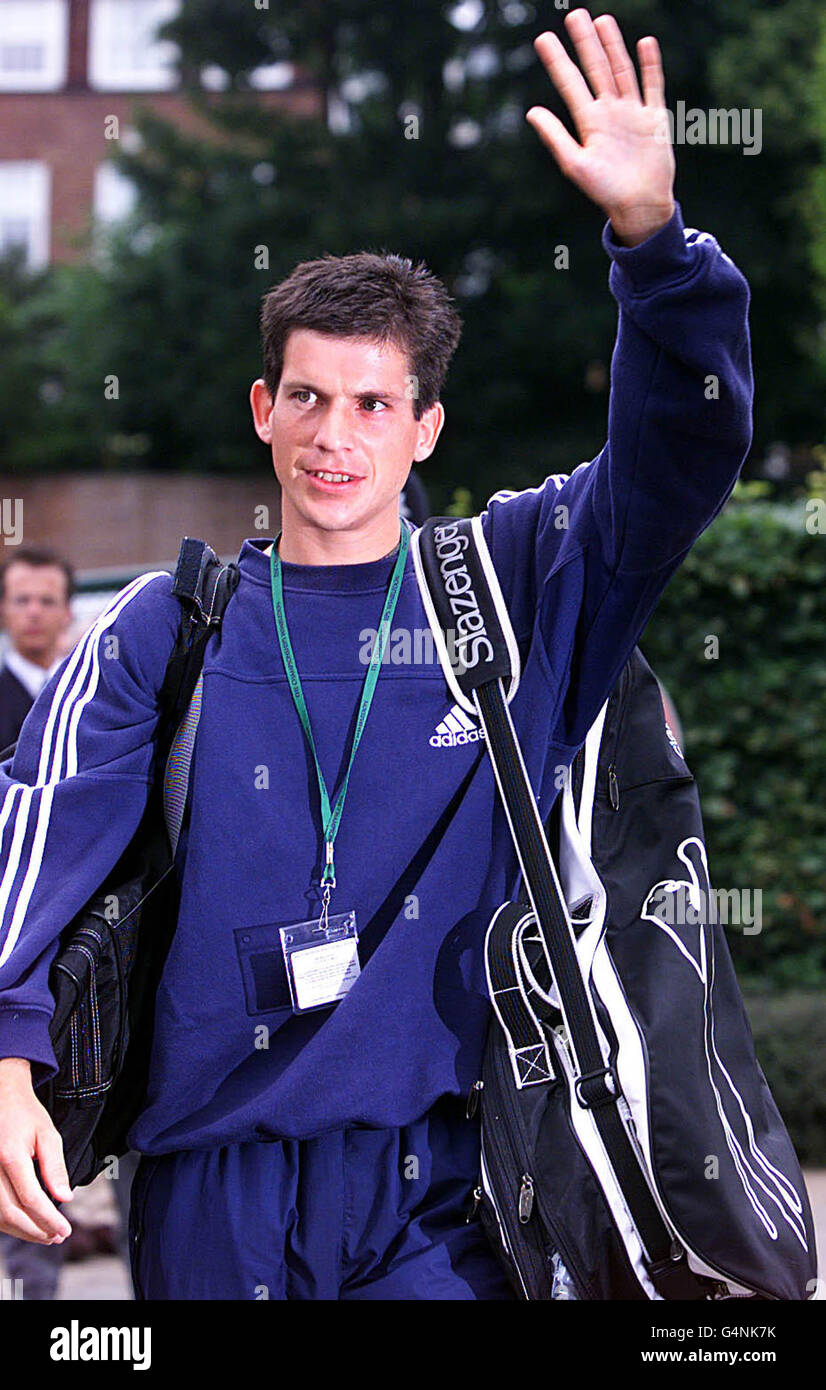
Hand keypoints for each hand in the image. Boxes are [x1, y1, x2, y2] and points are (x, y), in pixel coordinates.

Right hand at [0, 1058, 73, 1242]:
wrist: (2, 1100)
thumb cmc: (26, 1115)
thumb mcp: (48, 1134)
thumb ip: (55, 1167)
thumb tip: (65, 1198)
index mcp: (10, 1156)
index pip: (30, 1198)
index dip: (48, 1219)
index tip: (65, 1230)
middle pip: (11, 1213)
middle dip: (36, 1230)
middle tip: (58, 1237)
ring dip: (23, 1231)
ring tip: (47, 1235)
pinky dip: (9, 1223)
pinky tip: (27, 1225)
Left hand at [526, 9, 675, 246]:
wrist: (640, 206)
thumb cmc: (605, 191)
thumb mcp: (576, 165)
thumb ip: (556, 137)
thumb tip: (531, 111)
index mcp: (589, 122)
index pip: (570, 83)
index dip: (557, 61)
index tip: (543, 38)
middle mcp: (609, 113)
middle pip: (596, 69)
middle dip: (585, 43)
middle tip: (575, 15)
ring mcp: (632, 113)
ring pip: (621, 71)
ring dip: (613, 46)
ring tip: (603, 20)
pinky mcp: (654, 118)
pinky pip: (652, 85)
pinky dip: (650, 65)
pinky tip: (644, 43)